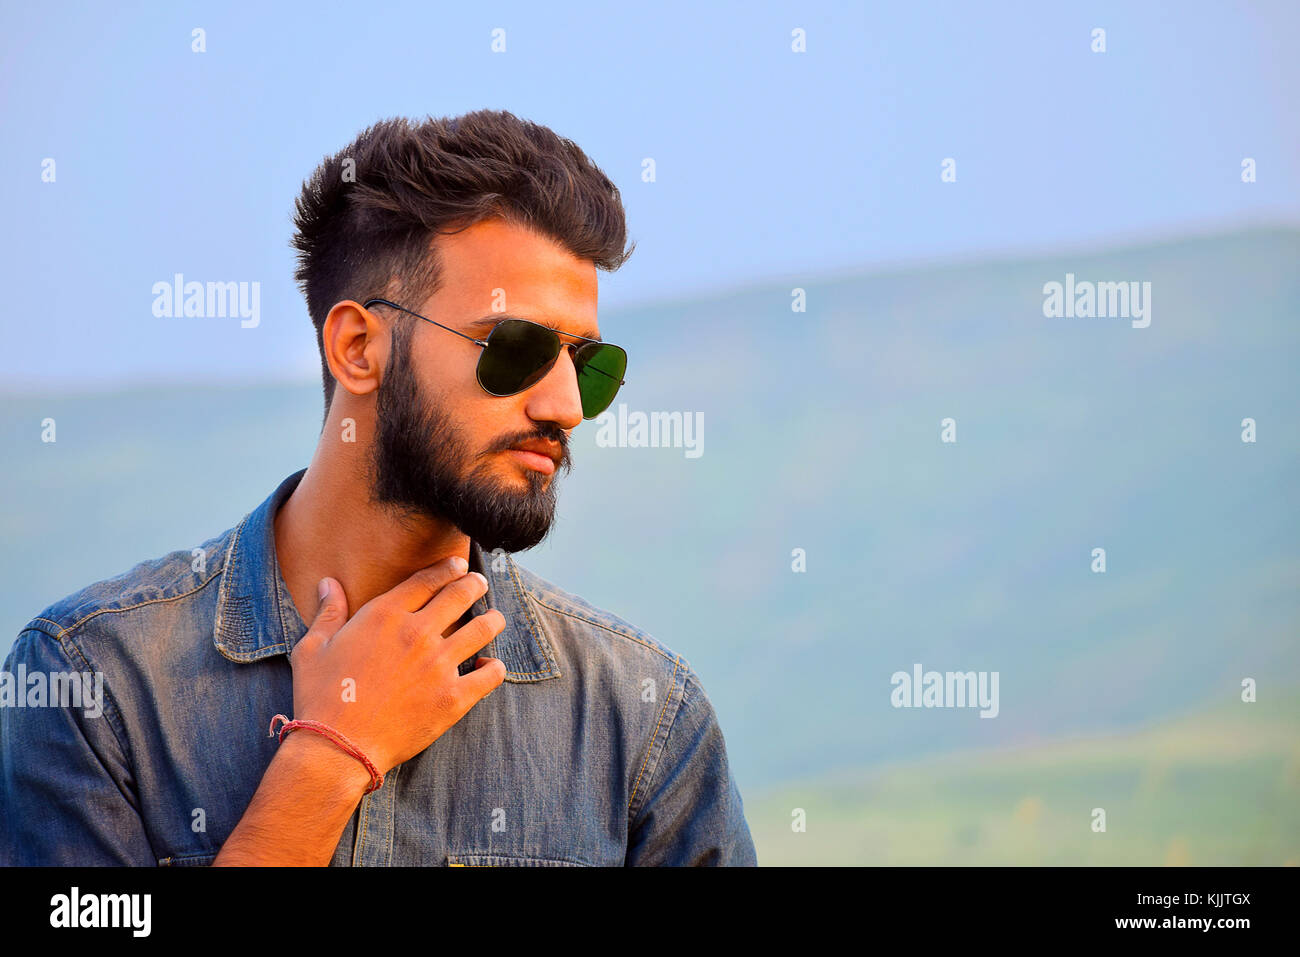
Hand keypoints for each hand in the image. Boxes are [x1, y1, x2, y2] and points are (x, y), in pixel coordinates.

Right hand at [288, 557, 506, 774]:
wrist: (338, 748)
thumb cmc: (321, 697)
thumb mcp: (313, 648)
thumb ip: (328, 612)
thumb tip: (329, 583)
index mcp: (385, 616)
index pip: (427, 580)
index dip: (447, 569)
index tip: (458, 565)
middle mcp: (417, 634)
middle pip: (460, 595)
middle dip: (475, 584)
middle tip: (480, 583)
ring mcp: (439, 665)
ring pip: (482, 629)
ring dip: (493, 619)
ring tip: (495, 618)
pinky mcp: (453, 697)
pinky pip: (490, 675)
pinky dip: (495, 667)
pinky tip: (491, 665)